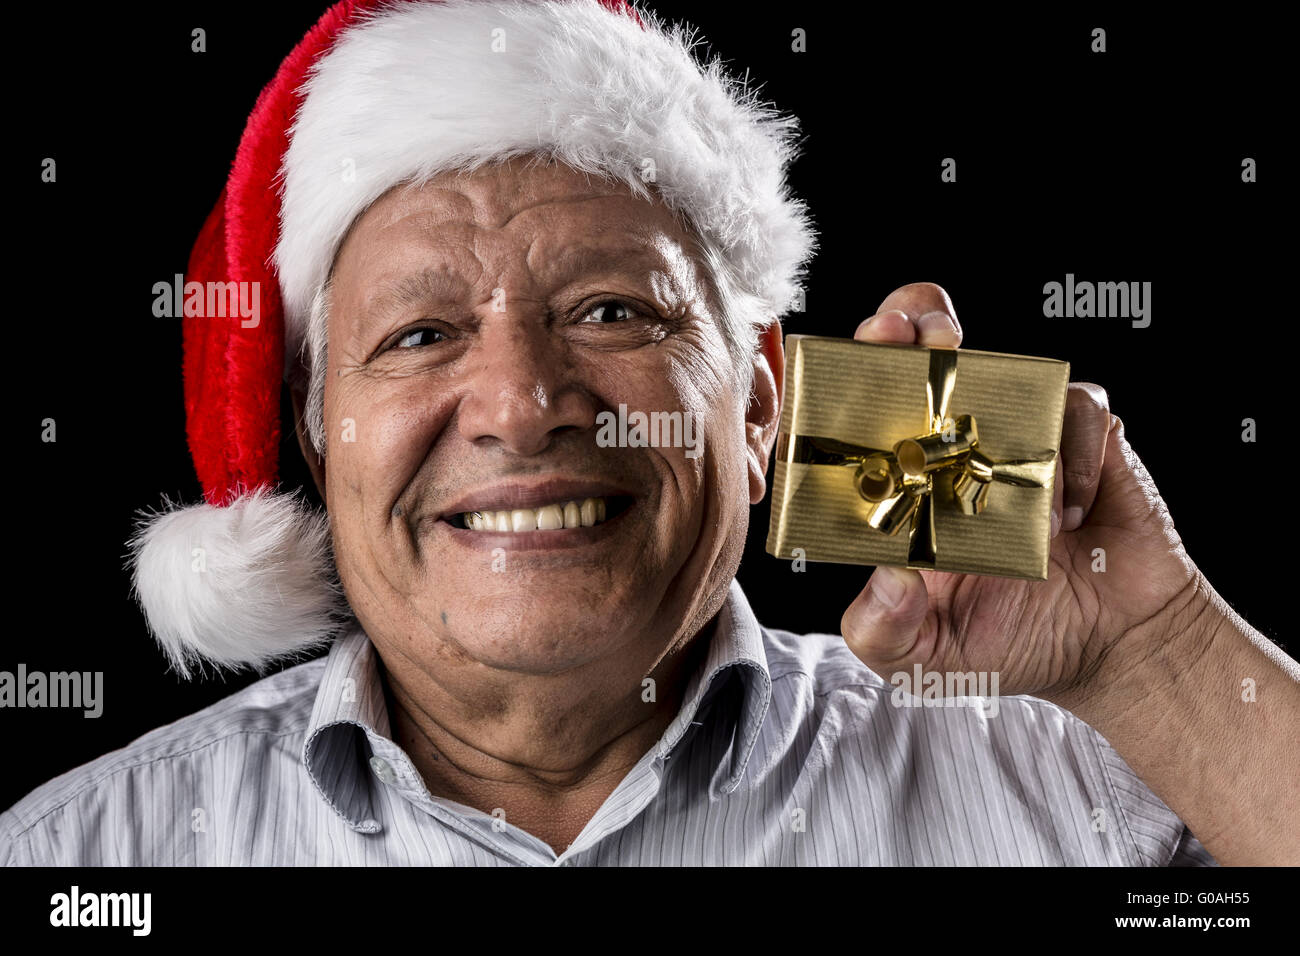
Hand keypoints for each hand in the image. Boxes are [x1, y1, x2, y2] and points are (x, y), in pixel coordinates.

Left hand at [840, 283, 1201, 702]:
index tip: (844, 364)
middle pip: (920, 362)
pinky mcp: (1085, 436)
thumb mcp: (926, 658)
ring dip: (993, 382)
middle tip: (907, 332)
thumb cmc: (1014, 643)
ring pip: (1003, 372)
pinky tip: (1070, 515)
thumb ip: (884, 632)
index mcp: (906, 489)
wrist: (1116, 646)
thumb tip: (887, 579)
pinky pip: (1076, 410)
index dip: (847, 383)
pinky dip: (1072, 455)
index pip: (861, 420)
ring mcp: (1022, 437)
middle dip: (907, 331)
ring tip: (990, 436)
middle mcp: (956, 451)